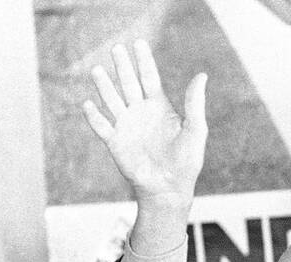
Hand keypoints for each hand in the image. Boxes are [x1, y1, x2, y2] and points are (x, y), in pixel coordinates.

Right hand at [82, 40, 206, 208]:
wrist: (170, 188)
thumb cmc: (186, 161)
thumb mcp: (195, 130)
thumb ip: (195, 103)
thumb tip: (202, 75)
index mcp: (158, 106)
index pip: (149, 77)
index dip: (144, 60)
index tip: (138, 43)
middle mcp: (139, 111)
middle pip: (128, 83)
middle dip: (122, 66)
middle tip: (116, 48)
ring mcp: (126, 125)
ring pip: (112, 100)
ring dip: (104, 86)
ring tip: (98, 71)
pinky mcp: (115, 142)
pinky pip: (101, 126)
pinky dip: (94, 117)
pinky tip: (88, 105)